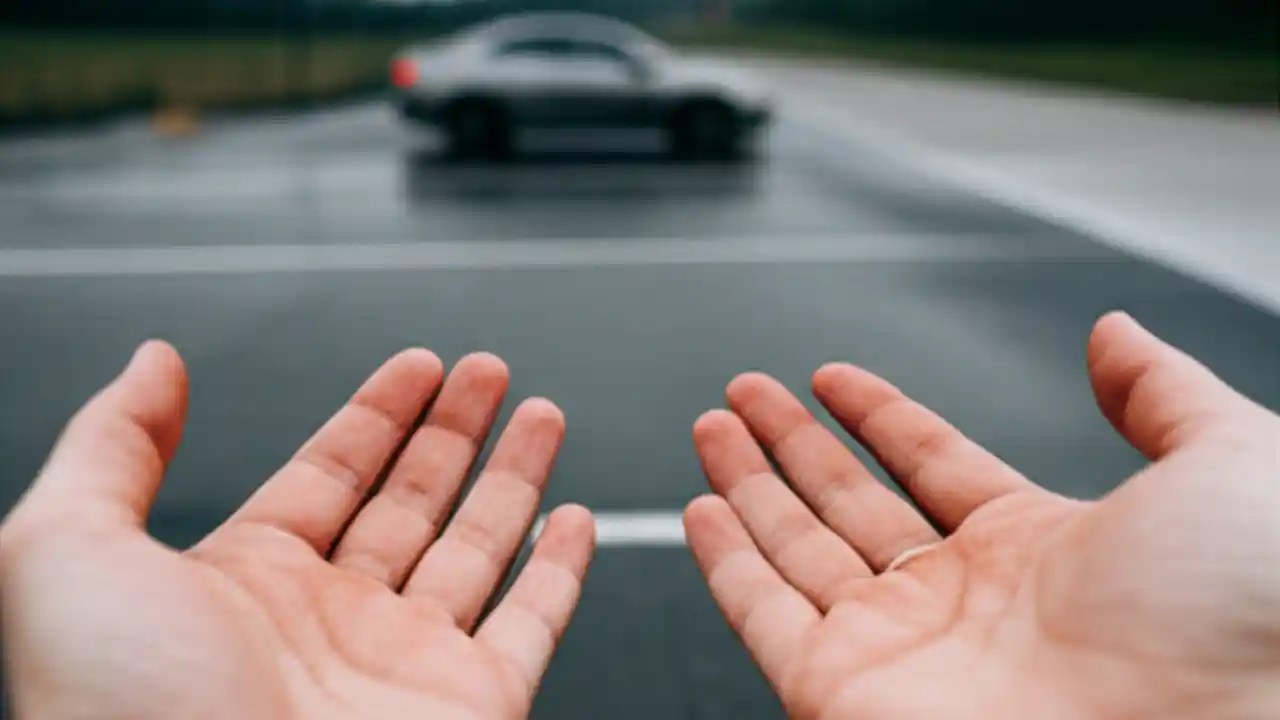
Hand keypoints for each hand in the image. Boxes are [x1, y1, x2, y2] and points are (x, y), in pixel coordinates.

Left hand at [1, 344, 593, 719]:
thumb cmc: (119, 714)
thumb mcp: (65, 553)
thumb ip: (110, 448)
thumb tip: (152, 365)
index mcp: (245, 586)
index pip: (329, 475)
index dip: (376, 413)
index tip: (418, 365)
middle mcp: (332, 625)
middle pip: (410, 501)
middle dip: (453, 429)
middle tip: (489, 371)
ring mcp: (407, 668)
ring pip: (477, 550)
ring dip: (514, 477)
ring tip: (542, 413)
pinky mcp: (474, 707)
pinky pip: (532, 627)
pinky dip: (561, 573)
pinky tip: (573, 522)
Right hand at [685, 312, 1279, 718]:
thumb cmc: (1242, 621)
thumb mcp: (1230, 465)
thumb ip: (1164, 395)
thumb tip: (1115, 335)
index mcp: (1043, 548)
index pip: (933, 465)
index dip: (879, 415)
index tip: (832, 376)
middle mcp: (961, 600)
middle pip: (851, 504)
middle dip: (793, 442)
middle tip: (745, 392)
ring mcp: (899, 649)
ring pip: (798, 551)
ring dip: (748, 485)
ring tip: (712, 425)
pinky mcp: (843, 693)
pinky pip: (765, 617)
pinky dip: (725, 564)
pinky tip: (702, 510)